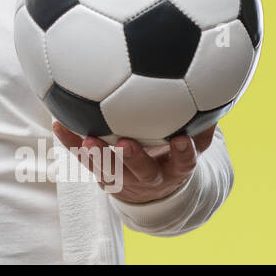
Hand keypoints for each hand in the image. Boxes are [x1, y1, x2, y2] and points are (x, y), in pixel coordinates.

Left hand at [51, 121, 216, 203]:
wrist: (154, 190)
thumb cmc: (175, 153)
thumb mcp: (194, 143)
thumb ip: (203, 123)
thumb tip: (217, 85)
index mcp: (177, 167)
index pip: (184, 162)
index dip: (182, 153)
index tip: (179, 139)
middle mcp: (151, 176)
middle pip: (143, 172)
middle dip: (135, 159)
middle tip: (126, 144)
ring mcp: (125, 178)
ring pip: (111, 170)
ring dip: (98, 155)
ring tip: (87, 139)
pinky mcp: (102, 174)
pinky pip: (85, 160)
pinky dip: (71, 142)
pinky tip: (58, 124)